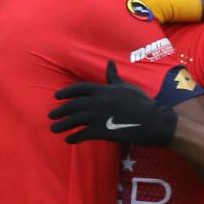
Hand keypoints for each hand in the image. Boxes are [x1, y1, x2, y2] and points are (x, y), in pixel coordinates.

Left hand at [49, 62, 177, 145]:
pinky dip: (74, 137)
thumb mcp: (126, 86)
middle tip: (51, 114)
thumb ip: (114, 77)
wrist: (152, 120)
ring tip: (54, 128)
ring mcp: (98, 117)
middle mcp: (97, 102)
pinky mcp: (102, 131)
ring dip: (62, 125)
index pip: (79, 88)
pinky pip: (83, 134)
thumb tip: (109, 63)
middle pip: (73, 105)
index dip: (66, 92)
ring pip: (74, 120)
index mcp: (103, 90)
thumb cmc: (141, 102)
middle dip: (60, 110)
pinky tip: (68, 140)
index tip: (56, 96)